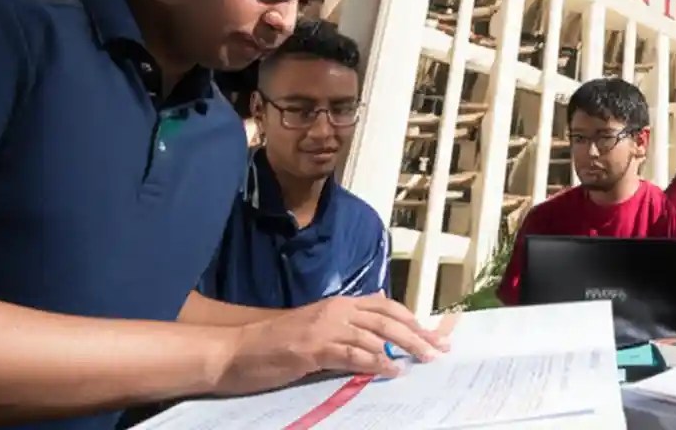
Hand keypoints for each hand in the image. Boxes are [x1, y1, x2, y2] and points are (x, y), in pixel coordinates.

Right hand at [213, 294, 450, 395]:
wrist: (236, 350)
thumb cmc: (277, 343)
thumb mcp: (318, 326)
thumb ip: (348, 324)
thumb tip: (381, 321)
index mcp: (339, 304)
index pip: (386, 306)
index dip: (413, 320)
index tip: (435, 335)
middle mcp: (336, 310)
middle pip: (388, 320)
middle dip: (417, 335)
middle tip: (438, 350)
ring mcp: (324, 328)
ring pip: (375, 335)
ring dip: (403, 349)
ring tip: (423, 361)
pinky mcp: (313, 349)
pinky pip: (352, 355)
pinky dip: (376, 363)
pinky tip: (391, 370)